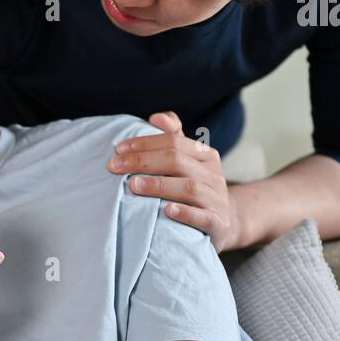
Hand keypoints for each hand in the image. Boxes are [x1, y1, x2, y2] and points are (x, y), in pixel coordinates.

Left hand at [108, 111, 240, 251]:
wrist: (224, 222)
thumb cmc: (195, 187)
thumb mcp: (188, 161)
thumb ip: (174, 137)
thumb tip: (157, 117)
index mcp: (205, 155)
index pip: (174, 141)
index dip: (145, 143)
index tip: (118, 149)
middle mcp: (214, 174)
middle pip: (177, 161)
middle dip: (143, 162)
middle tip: (115, 167)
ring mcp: (217, 199)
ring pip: (189, 188)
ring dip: (159, 185)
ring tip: (133, 185)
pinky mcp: (218, 223)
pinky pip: (202, 217)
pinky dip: (185, 213)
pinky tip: (167, 211)